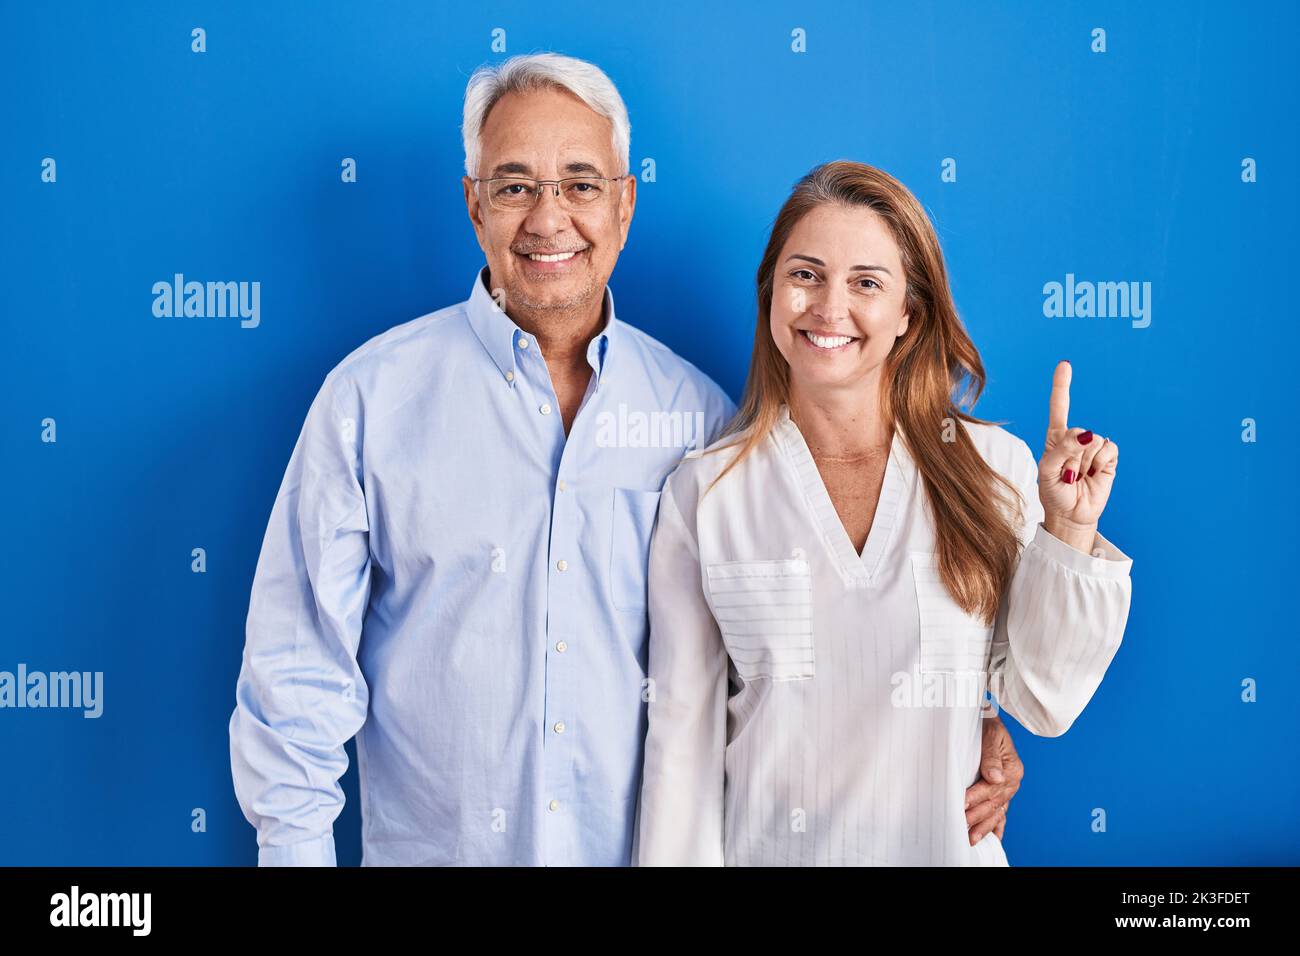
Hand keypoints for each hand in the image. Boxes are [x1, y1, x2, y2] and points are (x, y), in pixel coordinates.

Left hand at [965, 714, 1023, 845]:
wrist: (989, 717)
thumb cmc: (987, 722)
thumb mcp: (991, 732)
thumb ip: (992, 755)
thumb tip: (995, 777)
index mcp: (1012, 769)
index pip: (992, 787)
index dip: (976, 796)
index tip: (962, 804)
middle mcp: (1012, 781)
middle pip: (994, 803)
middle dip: (977, 816)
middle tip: (960, 826)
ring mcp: (1008, 788)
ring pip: (997, 811)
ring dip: (984, 826)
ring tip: (971, 839)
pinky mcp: (1001, 791)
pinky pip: (1001, 812)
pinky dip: (996, 826)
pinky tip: (992, 838)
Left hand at [1038, 360, 1119, 549]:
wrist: (1071, 514)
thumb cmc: (1054, 493)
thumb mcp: (1048, 472)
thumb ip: (1062, 450)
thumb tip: (1087, 434)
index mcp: (1055, 438)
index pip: (1060, 408)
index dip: (1062, 386)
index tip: (1065, 364)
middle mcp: (1075, 439)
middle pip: (1077, 430)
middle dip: (1071, 453)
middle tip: (1067, 473)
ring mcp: (1093, 448)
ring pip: (1093, 441)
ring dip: (1084, 462)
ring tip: (1079, 476)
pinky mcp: (1108, 457)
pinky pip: (1108, 449)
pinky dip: (1100, 463)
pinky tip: (1093, 474)